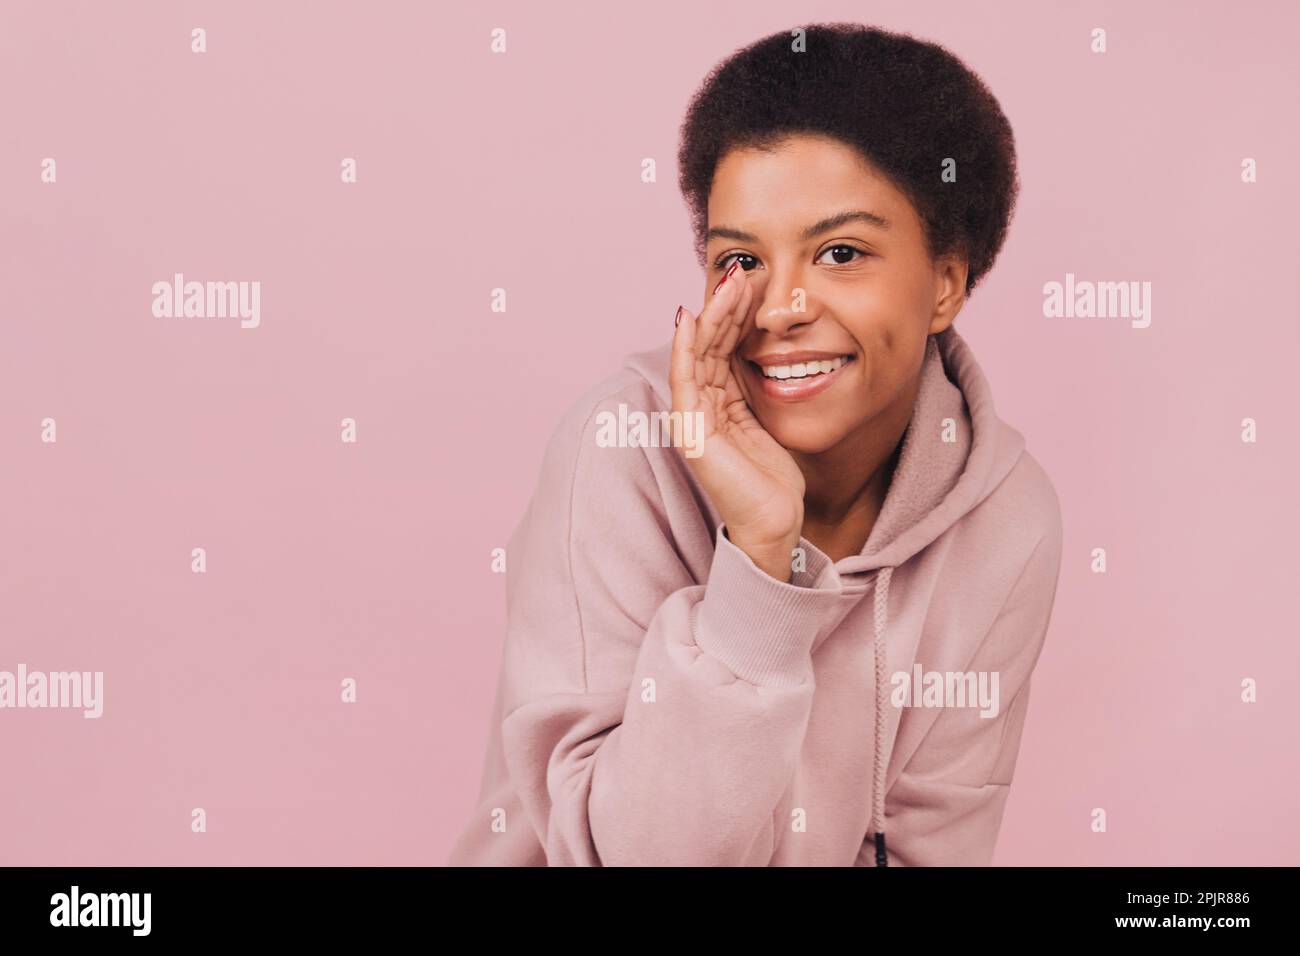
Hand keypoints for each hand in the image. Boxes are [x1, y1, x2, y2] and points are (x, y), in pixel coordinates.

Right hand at [669, 264, 804, 581]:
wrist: (774, 524)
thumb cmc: (775, 481)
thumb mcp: (771, 422)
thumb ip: (761, 389)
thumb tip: (775, 350)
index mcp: (720, 403)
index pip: (723, 348)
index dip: (735, 314)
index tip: (752, 280)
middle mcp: (701, 408)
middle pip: (708, 345)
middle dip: (723, 306)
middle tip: (740, 270)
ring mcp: (692, 419)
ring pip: (696, 355)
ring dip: (711, 317)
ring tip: (728, 284)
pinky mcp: (692, 431)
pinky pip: (685, 381)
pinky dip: (684, 349)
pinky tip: (689, 320)